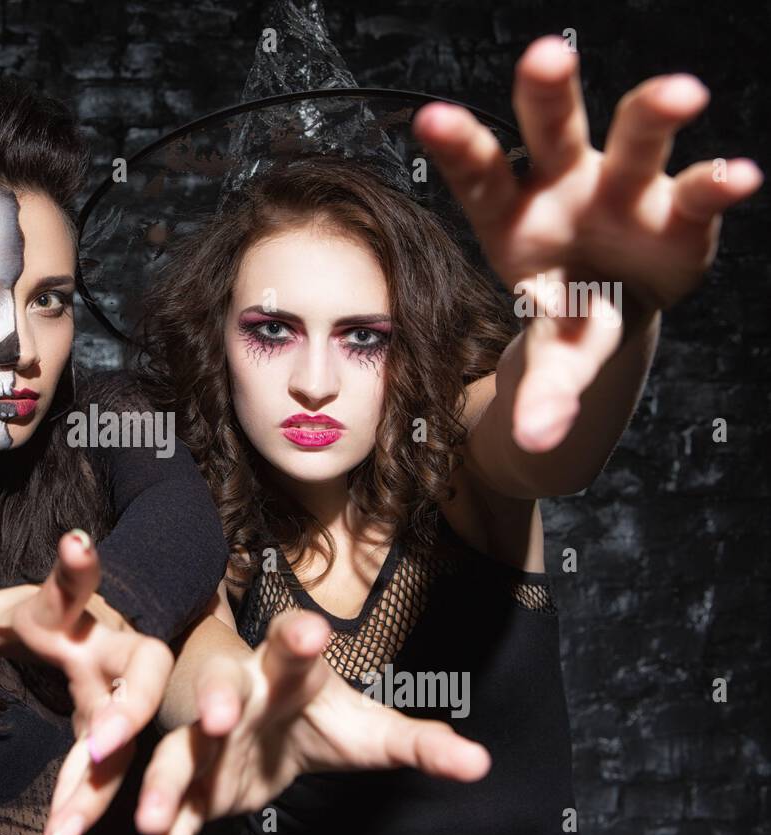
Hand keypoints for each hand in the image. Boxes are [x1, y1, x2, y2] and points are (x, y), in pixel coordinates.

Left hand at [0, 529, 175, 834]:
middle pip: (144, 667)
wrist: (99, 624)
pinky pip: (110, 774)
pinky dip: (85, 812)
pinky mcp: (120, 730)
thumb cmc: (34, 616)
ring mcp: (122, 690)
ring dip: (101, 788)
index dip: (77, 566)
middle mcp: (105, 647)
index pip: (70, 586)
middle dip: (130, 706)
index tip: (75, 542)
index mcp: (62, 613)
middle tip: (101, 747)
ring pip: (129, 739)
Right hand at [136, 609, 490, 834]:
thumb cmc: (321, 717)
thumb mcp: (371, 731)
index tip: (310, 635)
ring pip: (181, 753)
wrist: (273, 731)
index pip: (291, 644)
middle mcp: (241, 696)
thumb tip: (479, 762)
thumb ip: (419, 743)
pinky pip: (178, 810)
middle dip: (214, 699)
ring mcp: (210, 740)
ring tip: (152, 816)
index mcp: (288, 671)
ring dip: (164, 782)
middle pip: (221, 688)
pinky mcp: (198, 784)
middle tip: (215, 718)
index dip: (298, 637)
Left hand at [414, 35, 761, 451]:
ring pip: (637, 143)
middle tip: (545, 55)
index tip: (432, 118)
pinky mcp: (681, 211)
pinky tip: (738, 175)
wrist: (614, 306)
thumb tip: (538, 444)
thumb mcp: (549, 348)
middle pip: (554, 133)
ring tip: (680, 93)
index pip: (479, 176)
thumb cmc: (565, 311)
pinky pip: (698, 192)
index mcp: (512, 215)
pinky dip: (716, 185)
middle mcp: (566, 187)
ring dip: (654, 116)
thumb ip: (544, 388)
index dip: (459, 148)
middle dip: (550, 95)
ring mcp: (626, 191)